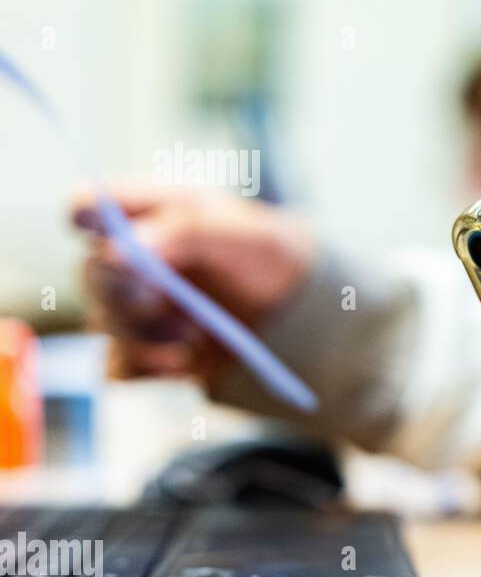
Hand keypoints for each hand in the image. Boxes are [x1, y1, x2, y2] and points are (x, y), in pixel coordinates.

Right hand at [71, 186, 315, 386]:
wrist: (296, 310)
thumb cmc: (268, 256)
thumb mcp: (244, 234)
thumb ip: (186, 232)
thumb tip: (121, 251)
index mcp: (149, 215)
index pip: (89, 206)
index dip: (87, 218)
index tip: (116, 242)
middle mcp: (130, 260)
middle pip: (93, 273)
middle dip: (125, 291)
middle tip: (157, 301)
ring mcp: (133, 307)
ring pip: (105, 325)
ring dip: (142, 336)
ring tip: (192, 338)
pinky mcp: (144, 351)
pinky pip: (121, 368)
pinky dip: (148, 370)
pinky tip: (185, 365)